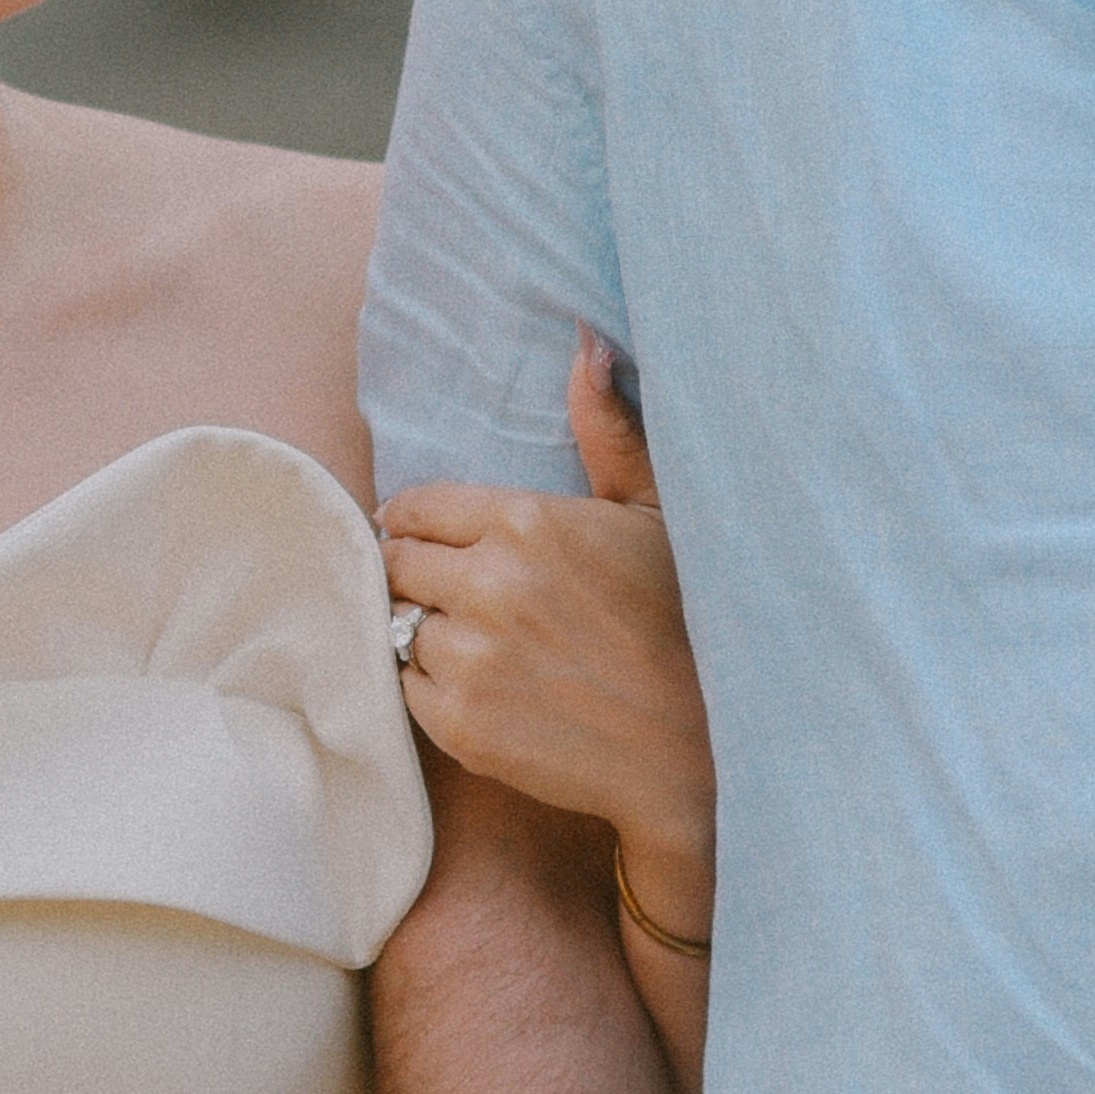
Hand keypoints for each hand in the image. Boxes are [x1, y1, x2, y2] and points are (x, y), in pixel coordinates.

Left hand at [384, 342, 715, 923]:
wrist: (696, 750)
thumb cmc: (683, 622)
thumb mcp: (654, 515)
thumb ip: (607, 431)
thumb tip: (587, 343)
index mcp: (528, 520)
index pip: (418, 507)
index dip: (425, 524)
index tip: (442, 543)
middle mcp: (490, 584)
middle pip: (398, 563)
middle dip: (423, 576)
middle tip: (466, 598)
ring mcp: (470, 657)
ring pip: (401, 627)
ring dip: (430, 634)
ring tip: (487, 647)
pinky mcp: (460, 726)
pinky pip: (407, 689)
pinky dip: (435, 689)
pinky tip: (489, 690)